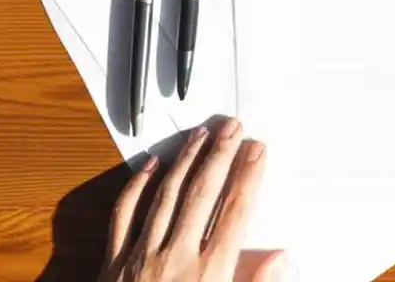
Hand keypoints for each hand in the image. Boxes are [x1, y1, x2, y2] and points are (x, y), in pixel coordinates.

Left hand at [100, 119, 275, 281]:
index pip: (235, 213)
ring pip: (166, 197)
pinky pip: (123, 217)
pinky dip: (136, 188)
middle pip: (202, 195)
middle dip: (220, 156)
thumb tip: (282, 259)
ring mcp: (141, 258)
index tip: (256, 150)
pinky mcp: (112, 265)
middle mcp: (175, 259)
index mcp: (209, 275)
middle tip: (231, 128)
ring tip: (199, 136)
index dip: (248, 177)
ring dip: (185, 161)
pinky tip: (150, 165)